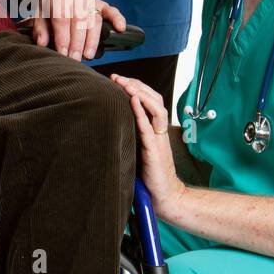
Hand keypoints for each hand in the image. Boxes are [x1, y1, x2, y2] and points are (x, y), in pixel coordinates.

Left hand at [29, 0, 125, 60]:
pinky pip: (111, 10)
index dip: (63, 37)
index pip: (62, 18)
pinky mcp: (100, 4)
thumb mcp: (40, 11)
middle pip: (80, 21)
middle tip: (75, 59)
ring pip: (95, 19)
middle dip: (77, 42)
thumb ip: (40, 27)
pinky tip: (121, 29)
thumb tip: (42, 43)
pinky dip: (118, 18)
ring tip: (89, 55)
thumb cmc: (52, 2)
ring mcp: (90, 0)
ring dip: (93, 38)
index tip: (63, 53)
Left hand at [109, 74, 184, 216]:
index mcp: (155, 130)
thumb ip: (130, 136)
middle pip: (154, 99)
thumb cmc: (150, 176)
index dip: (136, 87)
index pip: (149, 100)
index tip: (118, 79)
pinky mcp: (154, 151)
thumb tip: (108, 125)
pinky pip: (149, 128)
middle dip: (136, 85)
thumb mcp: (138, 151)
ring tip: (126, 84)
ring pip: (156, 109)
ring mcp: (158, 140)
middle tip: (118, 77)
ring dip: (140, 93)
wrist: (165, 196)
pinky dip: (141, 112)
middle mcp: (159, 131)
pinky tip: (132, 101)